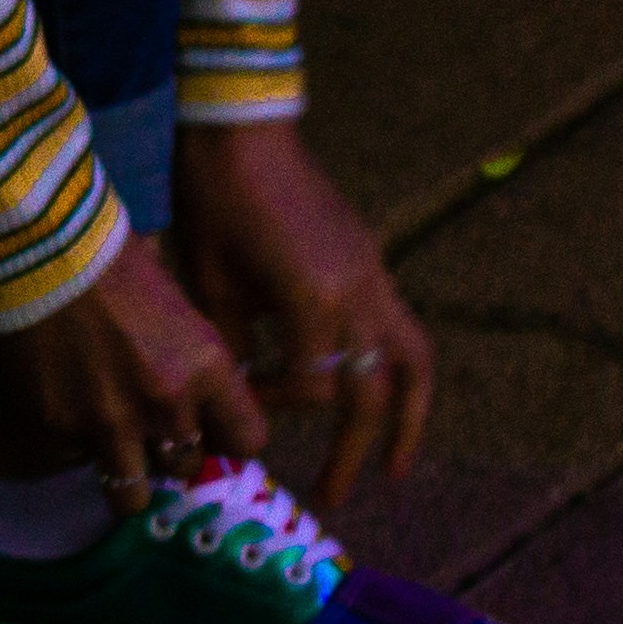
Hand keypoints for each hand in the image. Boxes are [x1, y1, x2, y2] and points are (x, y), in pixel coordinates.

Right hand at [0, 236, 270, 505]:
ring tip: (107, 440)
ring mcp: (111, 424)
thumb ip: (191, 360)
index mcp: (207, 366)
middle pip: (186, 467)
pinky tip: (61, 401)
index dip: (228, 437)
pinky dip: (71, 444)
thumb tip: (197, 394)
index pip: (248, 441)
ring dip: (124, 471)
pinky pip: (75, 461)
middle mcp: (167, 405)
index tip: (211, 427)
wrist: (35, 245)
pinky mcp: (59, 429)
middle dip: (169, 451)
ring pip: (133, 494)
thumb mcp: (174, 304)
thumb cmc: (109, 257)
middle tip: (146, 422)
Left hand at [163, 119, 436, 511]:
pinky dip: (393, 371)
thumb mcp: (210, 286)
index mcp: (316, 301)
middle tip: (331, 497)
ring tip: (395, 468)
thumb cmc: (214, 200)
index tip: (236, 400)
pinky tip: (371, 395)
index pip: (312, 388)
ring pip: (412, 360)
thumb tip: (233, 407)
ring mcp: (373, 274)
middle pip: (376, 392)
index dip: (272, 405)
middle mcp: (360, 292)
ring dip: (409, 418)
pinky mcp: (370, 261)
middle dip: (355, 452)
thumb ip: (232, 352)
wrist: (241, 125)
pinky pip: (398, 328)